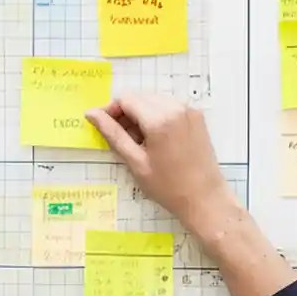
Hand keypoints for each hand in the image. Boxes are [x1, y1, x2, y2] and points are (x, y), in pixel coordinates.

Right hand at [86, 94, 236, 234]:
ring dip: (141, 114)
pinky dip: (157, 116)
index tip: (103, 127)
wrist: (205, 198)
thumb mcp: (136, 162)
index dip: (110, 110)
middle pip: (140, 97)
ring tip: (138, 142)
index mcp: (159, 119)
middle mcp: (175, 107)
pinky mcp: (196, 116)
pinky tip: (155, 139)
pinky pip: (169, 106)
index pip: (126, 99)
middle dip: (126, 113)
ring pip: (154, 100)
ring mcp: (188, 110)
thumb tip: (91, 114)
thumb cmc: (168, 186)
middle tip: (121, 139)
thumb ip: (113, 134)